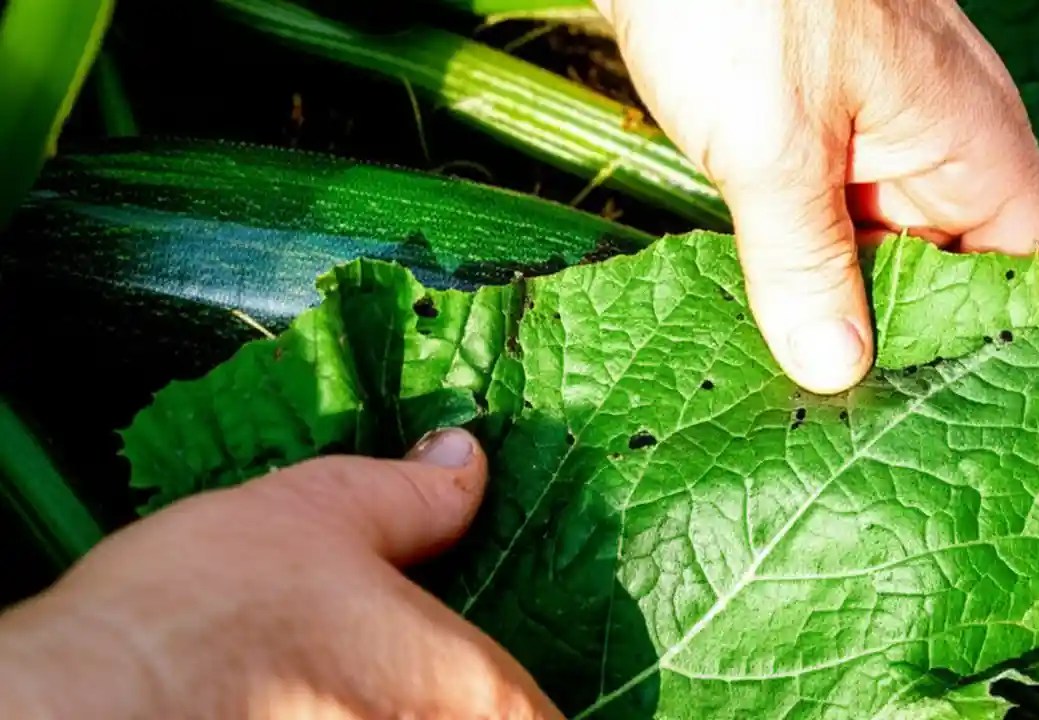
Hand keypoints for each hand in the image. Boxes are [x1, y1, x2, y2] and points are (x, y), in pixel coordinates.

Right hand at [0, 428, 562, 719]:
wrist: (77, 710)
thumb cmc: (202, 620)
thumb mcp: (320, 515)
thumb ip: (414, 496)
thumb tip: (462, 460)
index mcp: (474, 697)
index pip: (547, 712)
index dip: (523, 692)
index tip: (498, 669)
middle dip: (456, 698)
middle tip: (403, 663)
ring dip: (395, 710)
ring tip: (346, 679)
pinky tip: (303, 703)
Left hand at [595, 0, 1038, 393]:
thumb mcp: (775, 140)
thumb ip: (806, 259)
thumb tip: (835, 370)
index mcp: (970, 143)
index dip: (1017, 350)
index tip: (958, 423)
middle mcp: (932, 150)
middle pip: (957, 278)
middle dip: (913, 352)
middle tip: (858, 435)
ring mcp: (867, 143)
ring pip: (882, 257)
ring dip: (845, 317)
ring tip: (803, 403)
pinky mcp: (803, 138)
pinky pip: (823, 225)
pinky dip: (801, 274)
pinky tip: (760, 327)